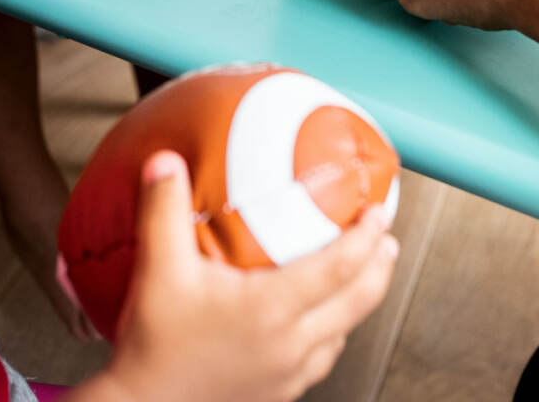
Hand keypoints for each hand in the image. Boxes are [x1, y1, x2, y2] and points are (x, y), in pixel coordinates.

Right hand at [100, 152, 396, 401]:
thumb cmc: (152, 346)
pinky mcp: (280, 392)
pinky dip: (334, 331)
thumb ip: (163, 208)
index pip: (339, 268)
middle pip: (358, 301)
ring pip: (344, 332)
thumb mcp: (157, 268)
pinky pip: (323, 358)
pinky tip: (323, 322)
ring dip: (359, 299)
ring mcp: (288, 373)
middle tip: (386, 237)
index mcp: (270, 309)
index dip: (365, 236)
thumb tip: (165, 161)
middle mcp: (289, 343)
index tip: (377, 212)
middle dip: (379, 265)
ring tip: (361, 273)